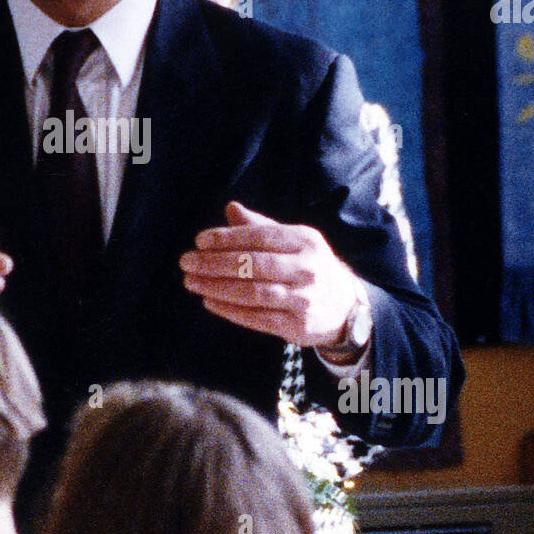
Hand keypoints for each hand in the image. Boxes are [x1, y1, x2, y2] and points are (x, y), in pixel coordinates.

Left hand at [179, 201, 359, 346]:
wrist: (346, 307)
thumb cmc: (310, 267)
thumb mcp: (294, 241)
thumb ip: (261, 226)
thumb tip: (230, 208)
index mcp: (305, 241)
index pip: (260, 236)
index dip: (227, 238)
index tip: (199, 241)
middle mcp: (307, 268)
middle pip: (254, 265)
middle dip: (215, 263)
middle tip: (187, 263)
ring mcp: (304, 299)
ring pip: (253, 292)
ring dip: (217, 287)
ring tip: (192, 283)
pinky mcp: (297, 325)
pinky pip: (257, 318)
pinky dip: (230, 311)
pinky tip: (209, 302)